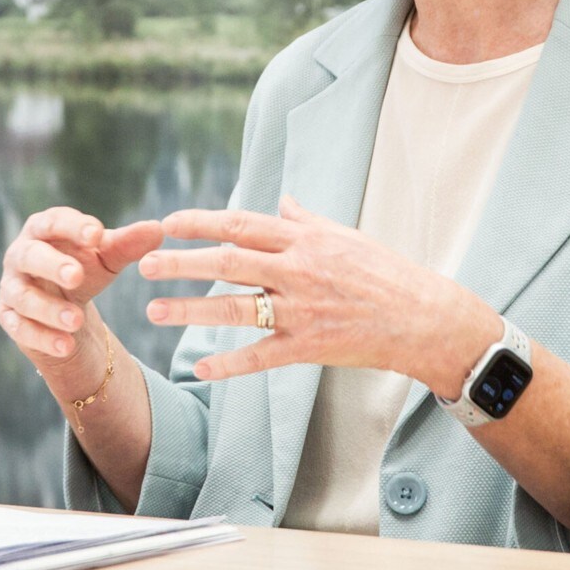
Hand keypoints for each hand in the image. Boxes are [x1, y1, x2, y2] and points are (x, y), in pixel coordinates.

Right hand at [0, 206, 164, 369]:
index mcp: (43, 229)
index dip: (72, 227)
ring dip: (49, 309)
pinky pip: (20, 328)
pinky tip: (67, 346)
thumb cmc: (83, 269)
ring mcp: (11, 288)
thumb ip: (128, 244)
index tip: (97, 234)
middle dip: (52, 266)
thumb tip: (157, 229)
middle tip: (76, 276)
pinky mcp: (9, 318)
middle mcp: (20, 255)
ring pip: (23, 296)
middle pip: (29, 255)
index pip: (53, 222)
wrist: (63, 306)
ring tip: (76, 320)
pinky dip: (43, 338)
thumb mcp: (107, 258)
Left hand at [140, 195, 500, 389]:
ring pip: (236, 308)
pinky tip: (201, 369)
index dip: (201, 222)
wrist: (425, 319)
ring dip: (191, 310)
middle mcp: (298, 271)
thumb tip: (282, 200)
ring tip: (154, 311)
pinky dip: (230, 364)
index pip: (242, 224)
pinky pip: (262, 357)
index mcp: (305, 240)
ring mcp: (302, 310)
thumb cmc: (386, 273)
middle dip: (183, 262)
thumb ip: (307, 220)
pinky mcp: (310, 346)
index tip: (167, 223)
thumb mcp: (346, 237)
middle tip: (144, 264)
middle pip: (229, 262)